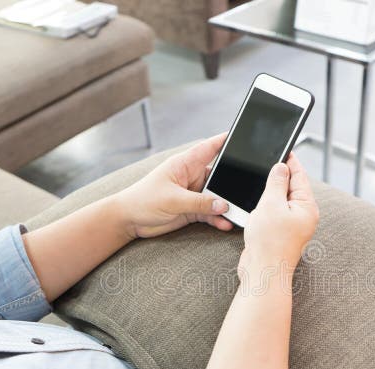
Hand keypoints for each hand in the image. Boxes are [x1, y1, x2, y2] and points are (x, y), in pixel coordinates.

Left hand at [112, 134, 233, 238]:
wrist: (128, 221)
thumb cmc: (143, 201)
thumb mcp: (172, 200)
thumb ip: (199, 203)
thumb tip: (223, 205)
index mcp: (184, 164)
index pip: (209, 148)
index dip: (225, 141)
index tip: (242, 137)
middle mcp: (191, 177)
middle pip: (219, 176)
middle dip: (232, 184)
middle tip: (247, 192)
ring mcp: (193, 194)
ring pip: (217, 198)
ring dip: (226, 206)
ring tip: (237, 215)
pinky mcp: (192, 210)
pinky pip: (210, 213)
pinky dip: (218, 219)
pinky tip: (225, 224)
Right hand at [240, 154, 318, 275]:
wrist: (262, 273)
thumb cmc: (269, 243)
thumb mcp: (271, 204)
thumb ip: (276, 182)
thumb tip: (281, 167)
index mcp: (306, 207)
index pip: (300, 176)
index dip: (290, 161)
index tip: (284, 148)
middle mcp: (302, 216)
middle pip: (290, 187)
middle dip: (278, 177)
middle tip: (267, 163)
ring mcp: (291, 226)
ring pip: (280, 201)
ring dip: (269, 194)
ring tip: (260, 185)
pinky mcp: (279, 234)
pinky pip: (273, 214)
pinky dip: (264, 208)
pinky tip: (256, 207)